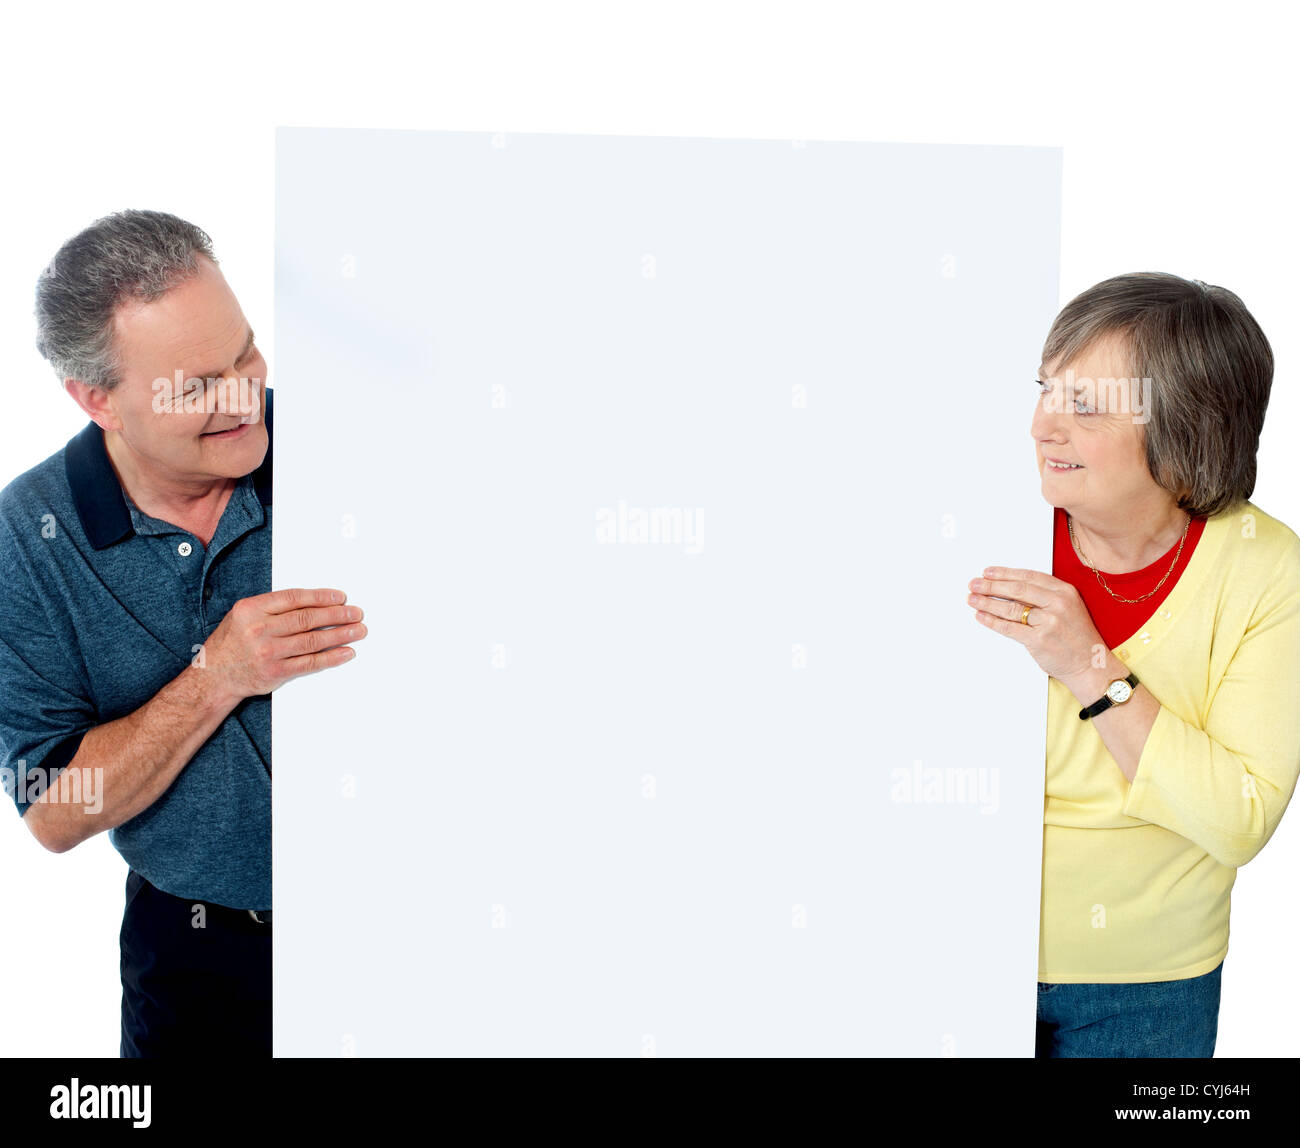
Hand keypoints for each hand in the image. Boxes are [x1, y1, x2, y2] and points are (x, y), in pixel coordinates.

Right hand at [198, 587, 366, 703]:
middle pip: (307, 619)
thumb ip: (273, 607)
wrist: (213, 676)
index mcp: (252, 609)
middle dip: (337, 615)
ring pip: (312, 640)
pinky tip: (346, 652)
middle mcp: (259, 629)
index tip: (340, 597)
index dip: (321, 597)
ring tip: (357, 630)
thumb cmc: (232, 642)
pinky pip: (310, 663)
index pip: (294, 598)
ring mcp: (268, 652)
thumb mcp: (244, 615)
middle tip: (356, 613)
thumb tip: (314, 602)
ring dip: (340, 635)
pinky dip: (332, 657)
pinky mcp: (275, 672)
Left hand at [966, 566, 1102, 681]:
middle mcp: (1057, 604)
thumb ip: (1045, 595)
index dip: (1005, 573)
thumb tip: (1009, 587)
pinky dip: (992, 621)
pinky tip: (981, 616)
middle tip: (974, 583)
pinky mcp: (1039, 640)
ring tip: (972, 598)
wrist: (1090, 664)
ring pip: (1010, 609)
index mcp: (1065, 591)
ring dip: (987, 602)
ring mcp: (1048, 622)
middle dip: (991, 586)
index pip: (1028, 576)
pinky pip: (1009, 628)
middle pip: (1016, 590)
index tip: (988, 572)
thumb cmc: (1076, 636)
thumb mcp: (1068, 606)